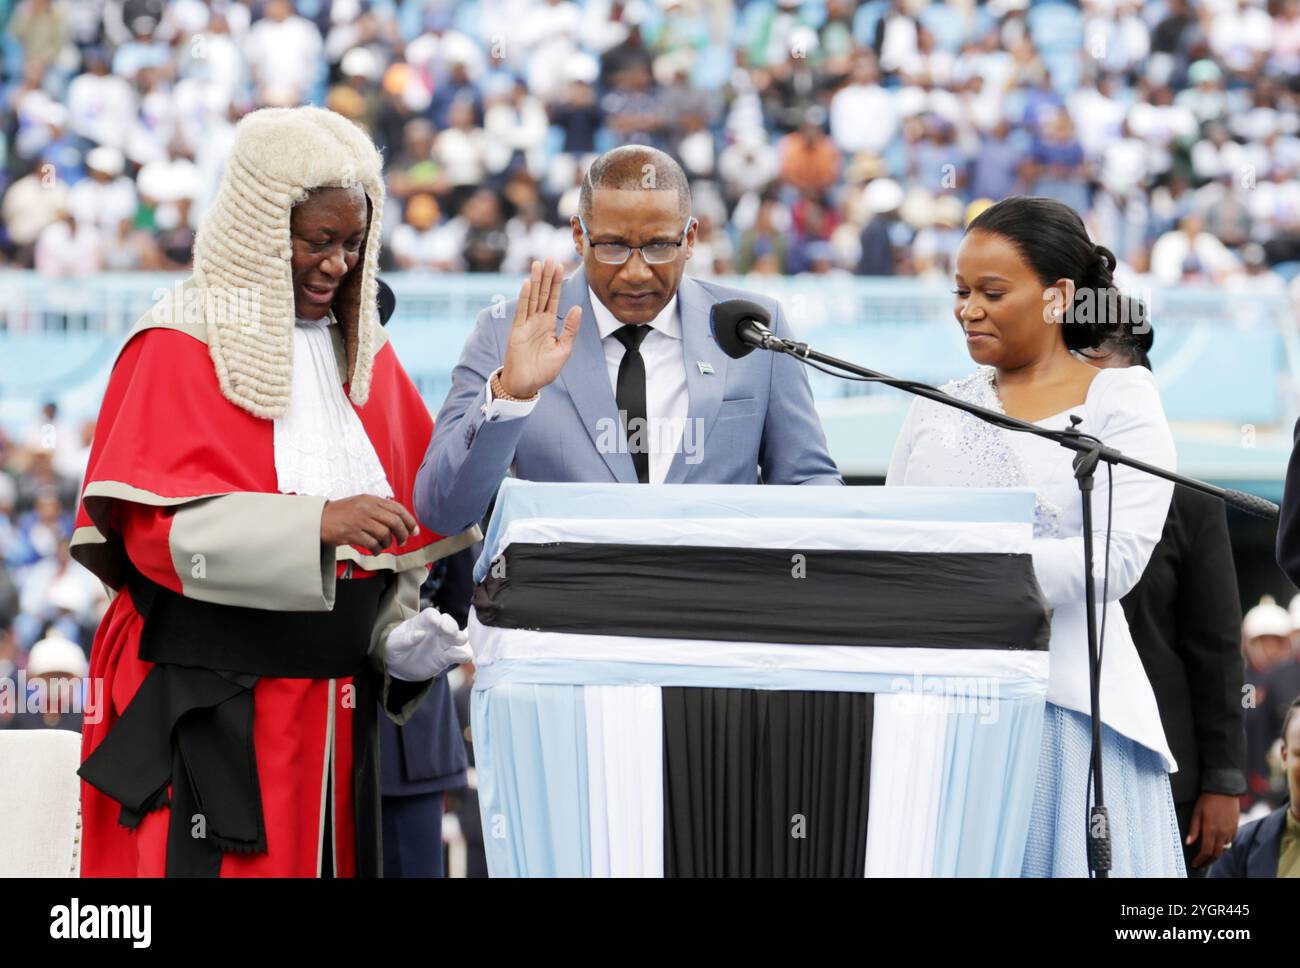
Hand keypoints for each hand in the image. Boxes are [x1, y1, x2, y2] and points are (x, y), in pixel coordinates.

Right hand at [320, 495, 418, 553]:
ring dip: (387, 543)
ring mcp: (358, 520)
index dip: (409, 520)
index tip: (414, 530)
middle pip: (394, 522)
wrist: (318, 519)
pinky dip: (376, 549)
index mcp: (371, 499)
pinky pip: (372, 544)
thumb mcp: (361, 503)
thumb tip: (402, 522)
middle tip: (403, 541)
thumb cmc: (342, 513)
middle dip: (403, 534)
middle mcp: (366, 508)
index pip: (397, 508)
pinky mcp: (351, 533)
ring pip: (384, 534)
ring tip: (383, 545)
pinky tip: (374, 550)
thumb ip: (380, 509)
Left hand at [384, 607, 471, 681]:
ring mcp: (444, 643)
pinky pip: (461, 654)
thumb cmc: (396, 650)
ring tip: (459, 644)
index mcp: (422, 623)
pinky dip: (464, 655)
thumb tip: (420, 634)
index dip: (435, 617)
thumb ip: (405, 639)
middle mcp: (436, 630)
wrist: (400, 668)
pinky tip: (463, 657)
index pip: (431, 614)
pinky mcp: (448, 657)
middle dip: (452, 626)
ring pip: (459, 636)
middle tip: (452, 633)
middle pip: (449, 622)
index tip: (436, 622)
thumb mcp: (394, 644)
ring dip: (461, 639)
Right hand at [498, 258, 582, 398]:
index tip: (561, 266)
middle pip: (543, 293)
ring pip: (533, 297)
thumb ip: (570, 329)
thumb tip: (578, 308)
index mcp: (549, 324)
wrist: (526, 384)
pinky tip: (528, 283)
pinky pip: (522, 311)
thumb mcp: (563, 349)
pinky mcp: (517, 330)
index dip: (557, 283)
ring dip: (536, 281)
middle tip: (550, 257)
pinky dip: (525, 297)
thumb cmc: (544, 370)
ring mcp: (527, 324)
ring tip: (539, 263)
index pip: (554, 299)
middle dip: (547, 276)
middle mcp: (538, 320)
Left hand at [1186, 791, 1239, 867]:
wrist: (1224, 789)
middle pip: (1216, 854)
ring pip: (1224, 849)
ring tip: (1207, 857)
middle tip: (1201, 865)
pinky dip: (1223, 847)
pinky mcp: (1235, 828)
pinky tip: (1217, 846)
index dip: (1200, 860)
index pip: (1206, 851)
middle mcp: (1222, 833)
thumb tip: (1188, 843)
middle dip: (1208, 862)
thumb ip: (1194, 829)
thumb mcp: (1196, 813)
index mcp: (1211, 829)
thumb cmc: (1207, 799)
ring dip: (1216, 855)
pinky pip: (1230, 842)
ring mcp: (1230, 831)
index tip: (1195, 864)